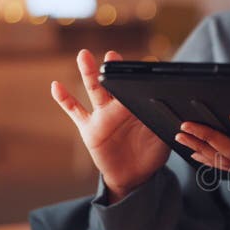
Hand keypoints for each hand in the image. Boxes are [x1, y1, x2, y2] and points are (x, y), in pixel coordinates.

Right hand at [52, 50, 169, 203]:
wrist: (134, 175)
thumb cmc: (150, 153)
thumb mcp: (161, 137)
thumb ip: (164, 123)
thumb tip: (173, 112)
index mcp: (138, 107)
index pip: (135, 88)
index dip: (136, 78)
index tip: (139, 65)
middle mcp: (119, 108)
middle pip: (114, 84)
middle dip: (112, 69)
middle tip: (112, 55)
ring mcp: (102, 117)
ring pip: (94, 91)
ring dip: (88, 73)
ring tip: (84, 55)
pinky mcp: (89, 129)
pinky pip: (75, 111)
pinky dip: (64, 99)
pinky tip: (56, 86)